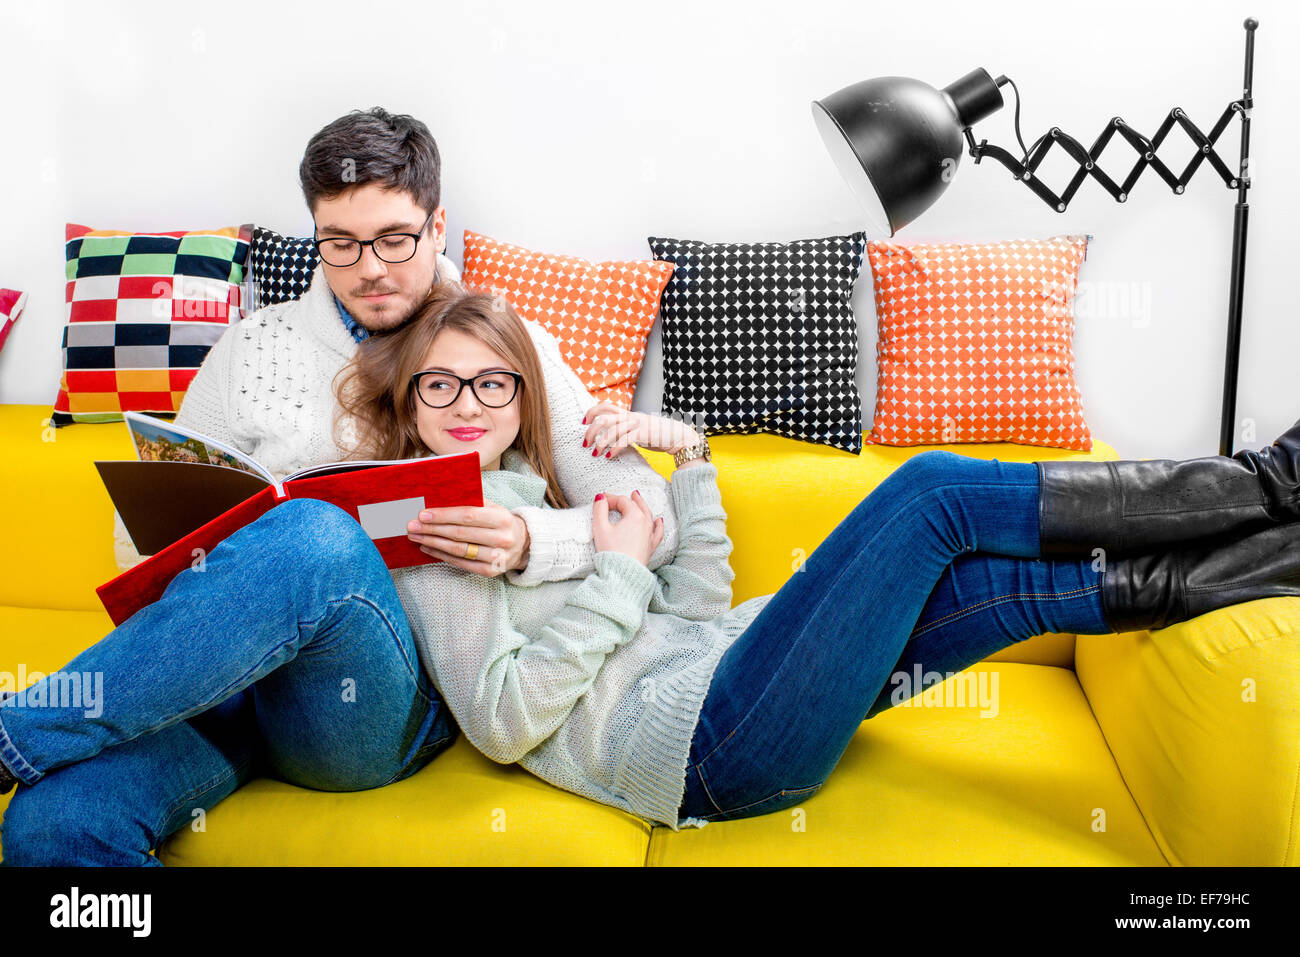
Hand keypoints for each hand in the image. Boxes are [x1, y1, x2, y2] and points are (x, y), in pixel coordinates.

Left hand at [406, 500, 530, 576]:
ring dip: (433, 542)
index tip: (423, 514)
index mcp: (502, 518)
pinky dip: (441, 555)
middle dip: (432, 529)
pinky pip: (461, 563)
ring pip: (458, 550)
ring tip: (416, 536)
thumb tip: (441, 496)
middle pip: (460, 534)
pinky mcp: (490, 571)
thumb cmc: (500, 521)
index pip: (468, 516)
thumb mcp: (493, 507)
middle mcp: (501, 538)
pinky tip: (427, 547)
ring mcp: (496, 557)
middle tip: (412, 525)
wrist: (524, 544)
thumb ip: (473, 501)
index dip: (444, 515)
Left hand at [581, 401, 701, 457]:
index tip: (583, 423)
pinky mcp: (643, 433)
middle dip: (591, 431)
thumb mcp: (639, 429)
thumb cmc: (658, 435)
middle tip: (586, 443)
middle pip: (604, 417)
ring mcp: (637, 424)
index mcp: (628, 414)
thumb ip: (626, 430)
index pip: (605, 406)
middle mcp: (631, 416)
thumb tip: (611, 437)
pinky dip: (614, 449)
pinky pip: (624, 440)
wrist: (678, 436)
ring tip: (595, 453)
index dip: (591, 412)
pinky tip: (609, 456)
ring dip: (600, 442)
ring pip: (612, 429)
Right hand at [592, 490, 662, 566]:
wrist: (623, 574)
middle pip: (637, 505)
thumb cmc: (611, 552)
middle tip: (622, 495)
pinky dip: (658, 524)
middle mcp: (645, 523)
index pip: (622, 501)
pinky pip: (657, 532)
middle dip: (628, 499)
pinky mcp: (650, 546)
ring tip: (638, 499)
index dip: (610, 499)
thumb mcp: (600, 528)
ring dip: (642, 505)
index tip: (601, 502)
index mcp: (634, 516)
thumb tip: (600, 498)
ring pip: (648, 515)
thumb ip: (599, 510)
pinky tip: (659, 520)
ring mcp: (650, 535)